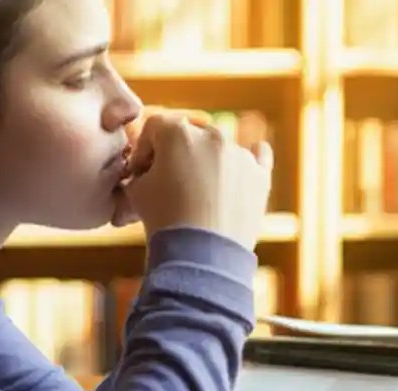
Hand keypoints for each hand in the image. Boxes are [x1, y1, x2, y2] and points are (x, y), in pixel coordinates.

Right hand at [113, 113, 273, 251]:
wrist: (202, 255)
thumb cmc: (164, 220)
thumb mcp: (136, 191)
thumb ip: (140, 171)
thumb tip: (145, 172)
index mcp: (178, 132)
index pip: (155, 127)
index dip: (144, 150)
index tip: (140, 173)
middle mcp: (212, 135)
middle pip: (189, 137)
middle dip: (176, 156)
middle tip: (169, 184)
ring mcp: (240, 154)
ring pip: (220, 150)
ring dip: (209, 163)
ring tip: (200, 195)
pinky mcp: (260, 175)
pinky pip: (259, 156)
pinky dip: (250, 161)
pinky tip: (243, 170)